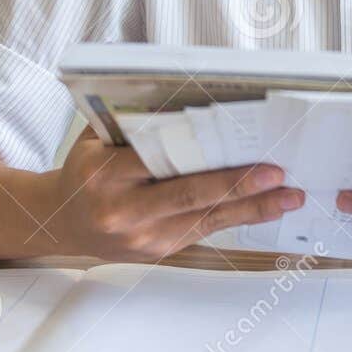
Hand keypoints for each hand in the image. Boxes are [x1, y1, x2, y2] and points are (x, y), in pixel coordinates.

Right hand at [46, 128, 303, 260]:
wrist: (62, 222)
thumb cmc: (85, 170)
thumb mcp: (96, 140)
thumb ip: (135, 125)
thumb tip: (192, 100)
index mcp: (103, 175)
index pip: (159, 160)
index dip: (200, 153)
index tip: (239, 141)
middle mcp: (123, 211)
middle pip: (189, 195)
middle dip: (239, 185)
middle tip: (278, 173)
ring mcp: (142, 238)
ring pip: (206, 219)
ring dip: (253, 208)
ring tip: (290, 195)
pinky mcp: (159, 252)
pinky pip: (205, 231)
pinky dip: (239, 218)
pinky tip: (268, 207)